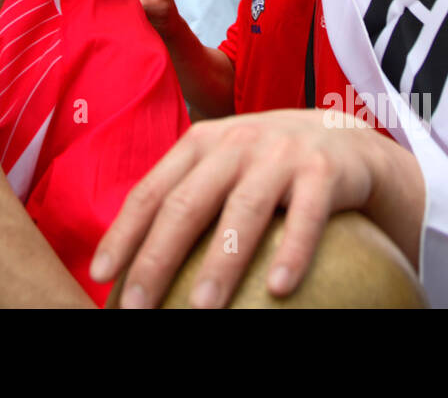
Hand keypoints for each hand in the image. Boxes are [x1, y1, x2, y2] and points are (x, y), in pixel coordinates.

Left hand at [89, 109, 422, 307]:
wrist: (345, 139)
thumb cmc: (267, 164)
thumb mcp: (222, 164)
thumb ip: (184, 194)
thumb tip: (132, 257)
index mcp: (200, 144)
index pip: (152, 192)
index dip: (125, 233)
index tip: (102, 274)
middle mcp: (236, 145)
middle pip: (187, 205)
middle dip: (157, 258)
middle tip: (137, 305)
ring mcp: (281, 155)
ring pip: (244, 212)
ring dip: (221, 263)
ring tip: (201, 309)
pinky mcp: (325, 172)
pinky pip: (308, 217)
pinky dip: (293, 252)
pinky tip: (277, 289)